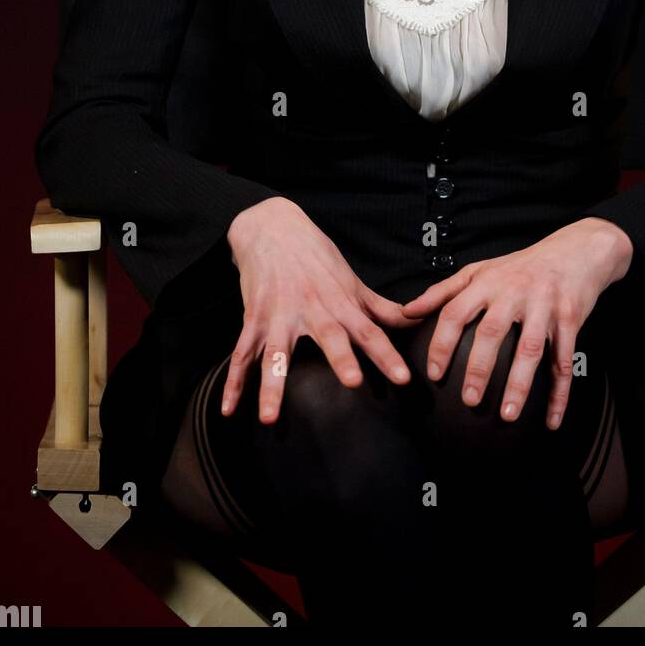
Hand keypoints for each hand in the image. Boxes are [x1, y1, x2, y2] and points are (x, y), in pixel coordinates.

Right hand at [222, 196, 420, 423]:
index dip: (388, 354)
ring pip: (276, 353)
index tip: (403, 378)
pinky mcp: (254, 317)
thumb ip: (381, 307)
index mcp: (340, 302)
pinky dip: (233, 382)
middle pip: (330, 335)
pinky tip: (228, 409)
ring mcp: (280, 314)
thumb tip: (416, 321)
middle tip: (353, 382)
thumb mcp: (351, 280)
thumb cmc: (316, 256)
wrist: (272, 227)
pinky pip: (241, 353)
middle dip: (341, 358)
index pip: (370, 331)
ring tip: (268, 418)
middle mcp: (312, 309)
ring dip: (272, 385)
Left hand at [399, 217, 633, 429]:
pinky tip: (551, 420)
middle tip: (469, 400)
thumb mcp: (479, 270)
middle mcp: (514, 292)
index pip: (456, 311)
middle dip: (479, 368)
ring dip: (519, 385)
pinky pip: (564, 361)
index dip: (442, 342)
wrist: (575, 251)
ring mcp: (544, 306)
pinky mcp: (570, 319)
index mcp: (487, 281)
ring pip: (530, 349)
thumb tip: (406, 312)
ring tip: (507, 416)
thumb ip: (442, 292)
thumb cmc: (520, 266)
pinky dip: (560, 394)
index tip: (434, 373)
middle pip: (492, 332)